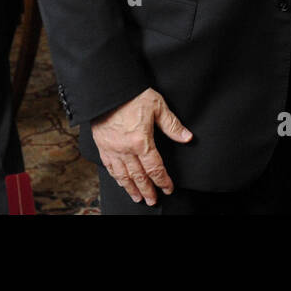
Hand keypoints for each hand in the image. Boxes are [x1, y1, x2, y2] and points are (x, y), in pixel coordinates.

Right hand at [91, 87, 193, 205]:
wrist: (108, 90)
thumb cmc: (133, 96)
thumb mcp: (158, 107)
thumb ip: (172, 125)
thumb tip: (187, 137)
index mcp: (141, 141)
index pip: (155, 168)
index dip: (163, 180)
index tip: (168, 188)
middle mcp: (126, 150)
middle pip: (139, 176)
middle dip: (148, 190)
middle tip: (153, 201)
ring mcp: (112, 149)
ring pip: (123, 176)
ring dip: (131, 189)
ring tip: (138, 198)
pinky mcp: (102, 146)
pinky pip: (110, 167)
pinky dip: (116, 178)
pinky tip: (121, 182)